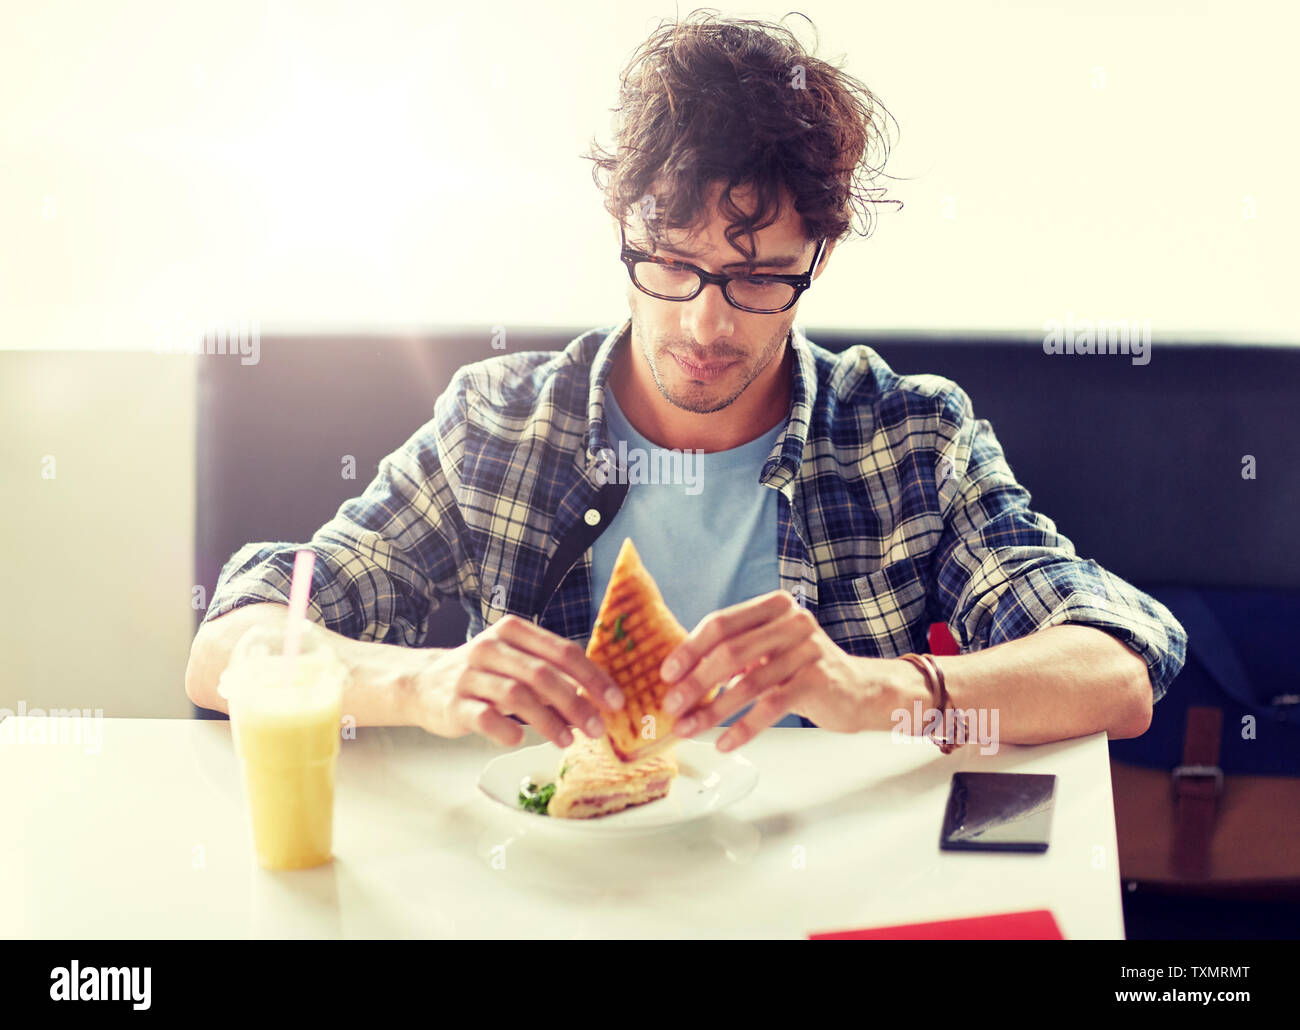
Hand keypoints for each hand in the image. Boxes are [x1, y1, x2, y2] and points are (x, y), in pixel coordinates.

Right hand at [406, 615, 624, 747]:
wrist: (422, 684)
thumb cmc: (482, 675)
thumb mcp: (516, 663)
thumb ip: (553, 676)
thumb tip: (598, 701)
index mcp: (513, 632)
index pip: (563, 652)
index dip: (593, 678)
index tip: (615, 702)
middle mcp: (490, 648)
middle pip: (542, 674)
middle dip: (576, 703)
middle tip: (597, 729)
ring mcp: (469, 675)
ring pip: (517, 696)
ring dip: (548, 721)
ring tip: (567, 741)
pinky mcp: (453, 703)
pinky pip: (484, 717)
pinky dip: (506, 730)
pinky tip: (520, 740)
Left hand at [659, 590, 916, 750]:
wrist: (860, 690)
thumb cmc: (802, 670)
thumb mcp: (770, 650)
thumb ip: (734, 652)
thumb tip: (678, 676)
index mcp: (774, 606)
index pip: (722, 623)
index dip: (690, 648)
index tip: (666, 674)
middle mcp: (792, 621)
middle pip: (731, 651)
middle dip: (695, 681)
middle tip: (672, 706)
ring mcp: (808, 649)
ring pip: (748, 683)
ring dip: (713, 710)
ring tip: (689, 729)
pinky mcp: (818, 680)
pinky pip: (771, 706)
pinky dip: (743, 728)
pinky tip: (724, 742)